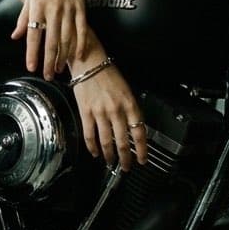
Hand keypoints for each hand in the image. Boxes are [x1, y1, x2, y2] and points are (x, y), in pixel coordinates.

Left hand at [11, 0, 88, 78]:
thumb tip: (15, 37)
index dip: (32, 53)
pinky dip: (81, 44)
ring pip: (67, 38)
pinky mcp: (81, 7)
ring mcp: (68, 9)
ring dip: (63, 57)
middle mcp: (53, 9)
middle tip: (48, 76)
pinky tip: (78, 56)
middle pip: (51, 41)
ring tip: (60, 70)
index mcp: (37, 7)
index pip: (33, 35)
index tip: (31, 68)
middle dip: (49, 61)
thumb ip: (23, 18)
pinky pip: (82, 29)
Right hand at [71, 56, 147, 170]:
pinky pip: (90, 134)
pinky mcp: (86, 112)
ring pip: (106, 141)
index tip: (142, 159)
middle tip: (126, 167)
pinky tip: (95, 152)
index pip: (139, 132)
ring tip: (110, 163)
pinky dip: (92, 147)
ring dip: (109, 155)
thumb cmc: (107, 73)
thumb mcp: (126, 90)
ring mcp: (100, 112)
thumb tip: (132, 128)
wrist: (89, 62)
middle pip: (123, 141)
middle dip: (125, 158)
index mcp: (129, 104)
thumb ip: (130, 109)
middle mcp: (116, 110)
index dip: (142, 150)